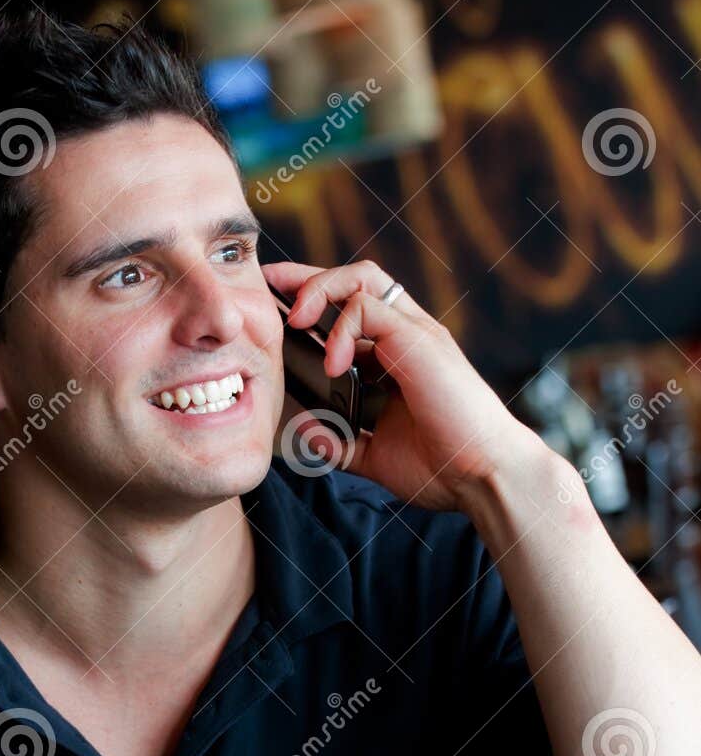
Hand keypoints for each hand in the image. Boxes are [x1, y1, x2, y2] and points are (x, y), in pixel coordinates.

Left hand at [263, 257, 543, 509]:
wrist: (485, 477)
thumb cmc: (442, 467)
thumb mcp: (374, 456)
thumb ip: (339, 442)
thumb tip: (302, 431)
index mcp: (398, 355)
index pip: (352, 306)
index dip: (313, 299)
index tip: (275, 305)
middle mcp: (408, 335)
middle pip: (355, 278)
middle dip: (306, 277)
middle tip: (269, 288)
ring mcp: (415, 334)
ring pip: (361, 278)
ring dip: (319, 291)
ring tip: (295, 323)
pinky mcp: (419, 341)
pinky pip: (368, 308)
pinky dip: (342, 330)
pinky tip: (334, 364)